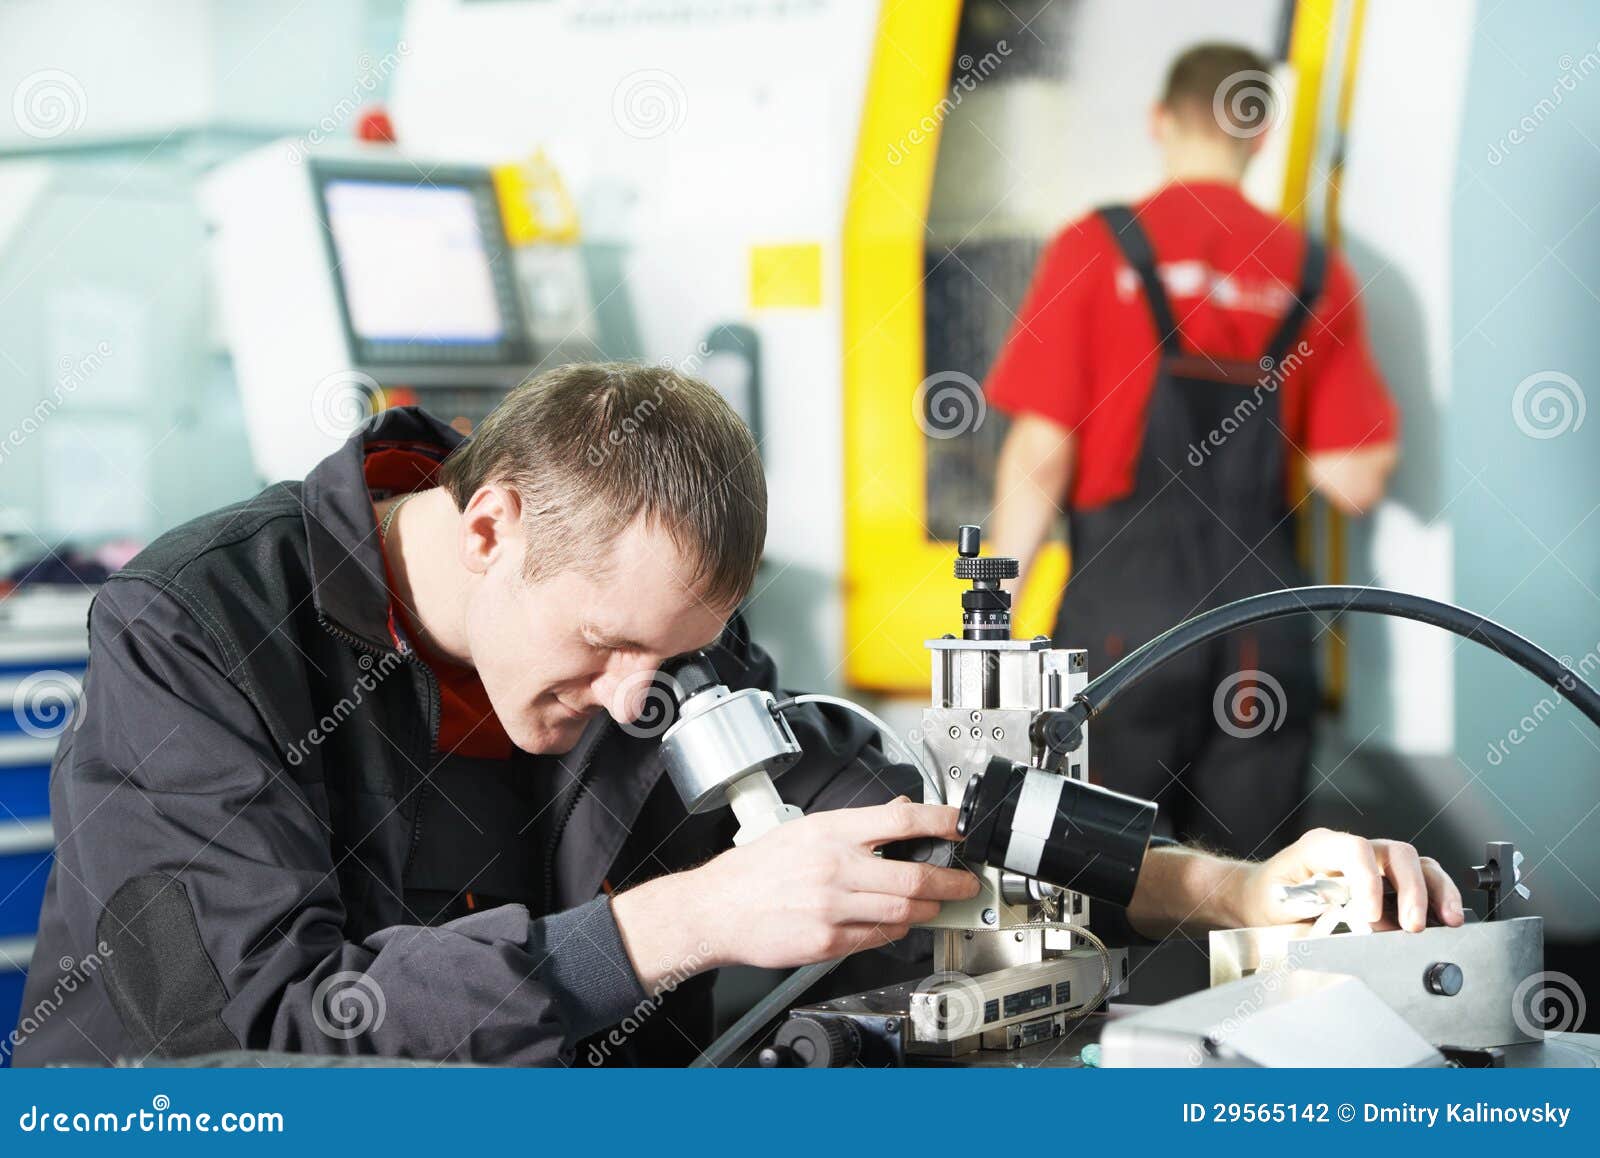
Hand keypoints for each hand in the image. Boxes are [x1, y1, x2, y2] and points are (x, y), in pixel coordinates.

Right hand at [613, 798, 978, 987]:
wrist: (716, 910)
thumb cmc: (756, 870)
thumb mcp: (803, 829)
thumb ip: (853, 825)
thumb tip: (896, 812)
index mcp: (830, 832)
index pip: (900, 820)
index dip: (940, 822)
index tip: (960, 826)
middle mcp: (834, 867)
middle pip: (913, 875)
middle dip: (950, 881)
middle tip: (965, 882)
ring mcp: (833, 907)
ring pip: (903, 911)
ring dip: (928, 910)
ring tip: (935, 905)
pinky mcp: (828, 941)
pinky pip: (878, 938)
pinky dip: (895, 932)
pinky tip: (895, 925)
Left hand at [1230, 828, 1464, 931]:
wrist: (1261, 897)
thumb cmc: (1268, 897)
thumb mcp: (1281, 905)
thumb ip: (1316, 911)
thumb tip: (1349, 927)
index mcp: (1320, 846)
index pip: (1355, 849)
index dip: (1368, 880)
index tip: (1369, 914)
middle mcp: (1352, 848)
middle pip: (1396, 854)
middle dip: (1412, 890)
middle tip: (1413, 926)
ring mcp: (1373, 862)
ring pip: (1417, 864)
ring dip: (1436, 892)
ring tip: (1448, 921)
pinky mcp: (1386, 880)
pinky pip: (1421, 880)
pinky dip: (1437, 898)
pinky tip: (1445, 920)